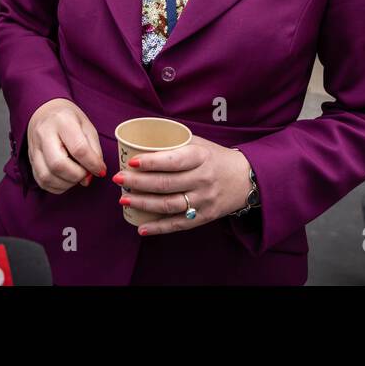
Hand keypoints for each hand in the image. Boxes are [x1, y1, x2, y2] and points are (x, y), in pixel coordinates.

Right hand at [25, 98, 106, 193]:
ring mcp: (34, 148)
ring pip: (47, 176)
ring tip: (77, 176)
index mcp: (62, 121)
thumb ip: (94, 150)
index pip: (78, 148)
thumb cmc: (69, 120)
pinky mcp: (30, 160)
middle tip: (87, 174)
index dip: (92, 164)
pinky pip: (42, 182)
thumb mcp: (87, 126)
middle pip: (58, 164)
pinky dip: (57, 186)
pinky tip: (66, 179)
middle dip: (77, 175)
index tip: (100, 170)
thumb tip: (96, 173)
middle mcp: (44, 134)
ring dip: (67, 183)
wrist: (45, 112)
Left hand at [113, 137, 251, 235]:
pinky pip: (178, 224)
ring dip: (143, 203)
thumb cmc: (215, 157)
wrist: (245, 179)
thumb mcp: (200, 144)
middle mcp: (203, 180)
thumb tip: (141, 138)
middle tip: (119, 179)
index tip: (131, 161)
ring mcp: (204, 201)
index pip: (174, 161)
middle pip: (166, 184)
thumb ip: (175, 142)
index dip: (151, 162)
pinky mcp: (204, 217)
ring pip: (168, 205)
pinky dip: (158, 228)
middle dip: (138, 182)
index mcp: (201, 157)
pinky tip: (141, 227)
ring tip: (124, 198)